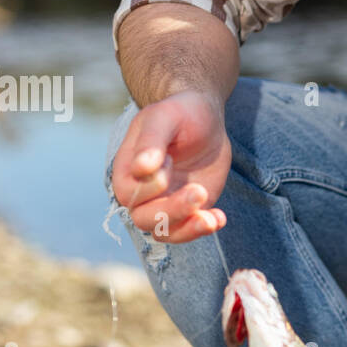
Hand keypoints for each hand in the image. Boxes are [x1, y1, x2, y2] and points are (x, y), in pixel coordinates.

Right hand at [111, 90, 231, 242]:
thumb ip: (151, 141)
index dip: (150, 184)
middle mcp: (142, 193)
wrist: (204, 119)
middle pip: (145, 219)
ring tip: (212, 218)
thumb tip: (141, 167)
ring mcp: (165, 204)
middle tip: (200, 192)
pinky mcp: (188, 210)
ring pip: (166, 232)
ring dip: (189, 229)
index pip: (130, 193)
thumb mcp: (164, 117)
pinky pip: (189, 230)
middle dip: (173, 211)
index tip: (169, 159)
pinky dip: (204, 228)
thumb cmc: (179, 113)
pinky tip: (219, 218)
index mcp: (126, 170)